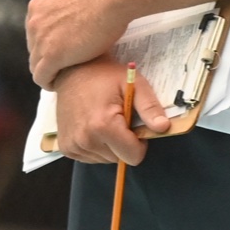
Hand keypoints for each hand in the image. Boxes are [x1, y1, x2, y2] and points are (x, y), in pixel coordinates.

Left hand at [22, 0, 129, 87]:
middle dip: (47, 56)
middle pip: (34, 49)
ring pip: (36, 65)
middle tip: (67, 62)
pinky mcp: (53, 56)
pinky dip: (49, 82)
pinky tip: (61, 83)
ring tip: (64, 75)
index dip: (48, 41)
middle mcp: (34, 23)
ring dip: (48, 72)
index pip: (35, 32)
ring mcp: (42, 40)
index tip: (63, 46)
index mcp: (36, 7)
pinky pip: (42, 77)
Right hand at [54, 58, 172, 164]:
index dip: (139, 142)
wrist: (71, 70)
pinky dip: (96, 146)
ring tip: (103, 120)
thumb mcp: (134, 84)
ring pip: (105, 159)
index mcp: (103, 126)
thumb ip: (150, 107)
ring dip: (109, 145)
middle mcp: (85, 140)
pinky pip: (91, 157)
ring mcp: (73, 145)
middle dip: (123, 143)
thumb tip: (164, 127)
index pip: (133, 156)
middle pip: (119, 159)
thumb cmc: (104, 75)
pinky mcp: (66, 147)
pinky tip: (92, 126)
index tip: (133, 124)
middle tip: (118, 118)